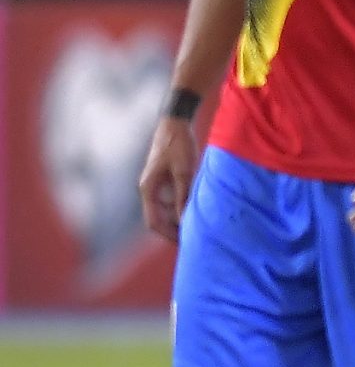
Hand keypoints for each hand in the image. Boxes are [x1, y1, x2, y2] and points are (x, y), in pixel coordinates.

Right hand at [138, 114, 201, 243]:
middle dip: (172, 230)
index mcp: (148, 188)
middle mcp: (148, 189)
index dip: (167, 235)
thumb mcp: (184, 171)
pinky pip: (169, 200)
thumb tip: (184, 219)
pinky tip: (194, 211)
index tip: (184, 243)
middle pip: (157, 218)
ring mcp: (155, 184)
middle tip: (193, 240)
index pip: (153, 221)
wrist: (175, 123)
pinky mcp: (163, 179)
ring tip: (195, 228)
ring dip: (176, 220)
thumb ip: (183, 195)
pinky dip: (179, 208)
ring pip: (163, 210)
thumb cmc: (178, 144)